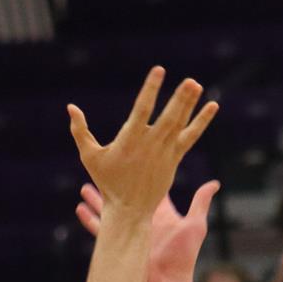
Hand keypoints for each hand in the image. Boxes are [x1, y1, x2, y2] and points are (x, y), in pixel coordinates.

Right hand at [68, 68, 217, 215]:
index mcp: (129, 140)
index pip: (142, 109)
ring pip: (180, 125)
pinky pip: (190, 137)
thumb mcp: (89, 156)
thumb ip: (80, 131)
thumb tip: (70, 107)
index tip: (158, 71)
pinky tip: (212, 107)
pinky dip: (201, 122)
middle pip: (168, 117)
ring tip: (197, 85)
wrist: (129, 210)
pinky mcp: (174, 159)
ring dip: (189, 105)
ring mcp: (164, 153)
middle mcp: (150, 145)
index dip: (151, 89)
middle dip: (180, 99)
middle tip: (191, 81)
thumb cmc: (107, 182)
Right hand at [74, 178, 221, 281]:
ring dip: (97, 199)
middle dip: (114, 183)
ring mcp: (130, 232)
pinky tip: (79, 209)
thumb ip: (200, 203)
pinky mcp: (119, 244)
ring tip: (84, 186)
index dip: (142, 173)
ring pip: (110, 211)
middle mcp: (143, 220)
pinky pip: (101, 229)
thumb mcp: (195, 225)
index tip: (133, 157)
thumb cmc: (183, 256)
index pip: (150, 187)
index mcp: (161, 213)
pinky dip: (90, 219)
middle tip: (104, 168)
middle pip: (126, 196)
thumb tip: (214, 183)